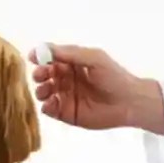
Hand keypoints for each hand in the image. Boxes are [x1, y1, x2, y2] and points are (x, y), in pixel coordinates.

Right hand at [27, 44, 163, 132]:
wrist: (130, 103)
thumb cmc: (114, 77)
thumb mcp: (94, 58)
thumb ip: (70, 53)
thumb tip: (44, 49)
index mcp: (72, 63)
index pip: (51, 58)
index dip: (41, 57)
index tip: (33, 58)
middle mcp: (66, 79)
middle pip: (44, 75)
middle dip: (39, 74)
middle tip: (39, 76)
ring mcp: (66, 96)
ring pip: (44, 92)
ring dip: (40, 90)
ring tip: (45, 91)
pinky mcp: (67, 113)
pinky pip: (50, 109)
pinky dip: (46, 106)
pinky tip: (50, 104)